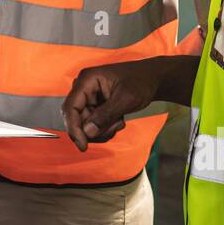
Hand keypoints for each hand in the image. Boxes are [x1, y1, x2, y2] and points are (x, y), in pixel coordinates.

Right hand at [62, 57, 181, 151]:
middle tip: (116, 126)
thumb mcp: (126, 99)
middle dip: (96, 129)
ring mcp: (89, 97)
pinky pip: (93, 125)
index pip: (70, 108)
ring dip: (103, 130)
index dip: (73, 129)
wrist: (153, 79)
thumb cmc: (141, 82)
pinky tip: (118, 121)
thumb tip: (87, 132)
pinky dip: (105, 128)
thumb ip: (105, 116)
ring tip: (120, 121)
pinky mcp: (95, 105)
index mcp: (87, 80)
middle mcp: (84, 88)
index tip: (83, 146)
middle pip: (77, 119)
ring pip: (86, 125)